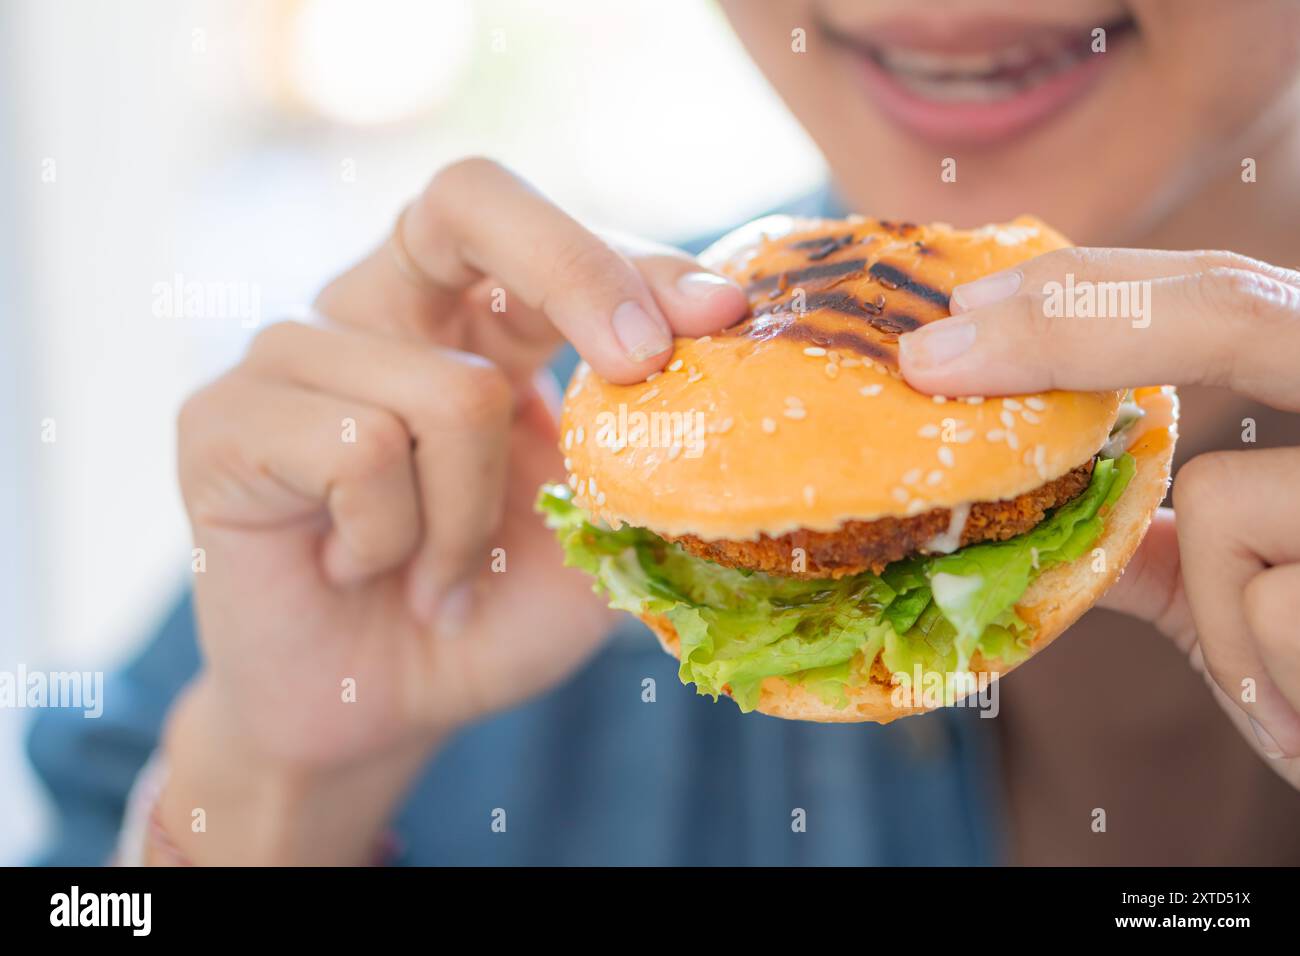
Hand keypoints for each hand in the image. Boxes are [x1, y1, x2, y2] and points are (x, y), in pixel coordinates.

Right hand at [164, 159, 745, 860]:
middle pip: (469, 197)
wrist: (378, 710)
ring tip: (438, 576)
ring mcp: (295, 354)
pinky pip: (358, 448)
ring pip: (446, 393)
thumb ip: (646, 456)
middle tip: (637, 361)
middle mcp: (381, 311)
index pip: (552, 234)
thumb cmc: (491, 610)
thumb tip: (717, 365)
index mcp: (473, 320)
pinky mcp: (222, 419)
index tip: (722, 315)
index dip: (637, 260)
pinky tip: (358, 569)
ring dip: (472, 519)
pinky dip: (392, 540)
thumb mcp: (599, 536)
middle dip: (575, 268)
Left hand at [899, 247, 1299, 787]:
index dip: (1094, 286)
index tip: (966, 304)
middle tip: (933, 349)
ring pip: (1228, 501)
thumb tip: (1072, 518)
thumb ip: (1171, 548)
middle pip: (1237, 307)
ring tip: (1290, 680)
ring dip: (1223, 611)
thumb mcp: (1258, 597)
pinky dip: (1265, 674)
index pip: (1235, 294)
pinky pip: (1264, 605)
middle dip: (1069, 319)